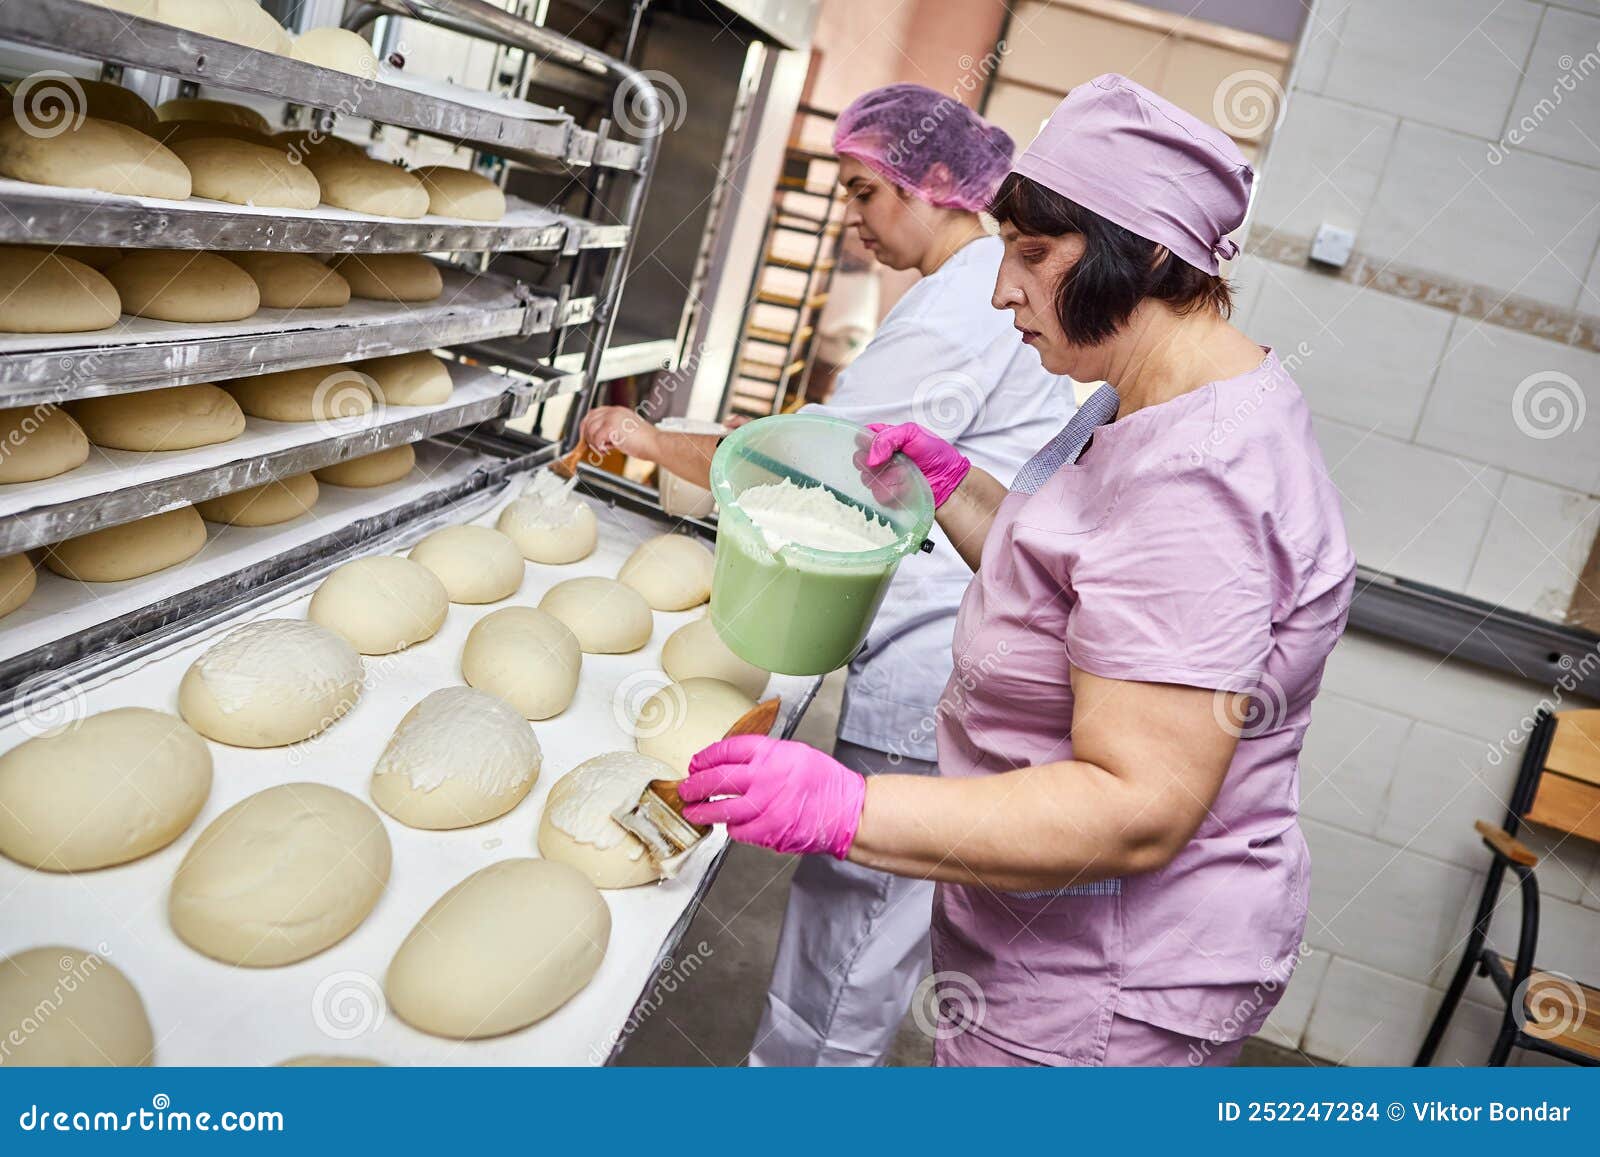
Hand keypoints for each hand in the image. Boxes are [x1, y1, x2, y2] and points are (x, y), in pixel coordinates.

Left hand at [580, 406, 659, 459]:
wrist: (656, 444)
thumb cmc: (646, 441)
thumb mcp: (627, 431)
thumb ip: (614, 430)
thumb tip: (602, 438)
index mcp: (618, 411)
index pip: (594, 413)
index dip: (588, 425)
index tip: (586, 435)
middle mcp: (614, 412)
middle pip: (589, 419)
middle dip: (587, 434)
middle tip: (594, 445)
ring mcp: (612, 418)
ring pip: (590, 429)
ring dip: (593, 442)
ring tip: (603, 449)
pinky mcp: (611, 427)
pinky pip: (596, 438)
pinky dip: (599, 447)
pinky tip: (607, 450)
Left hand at [679, 735, 866, 859]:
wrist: (847, 811)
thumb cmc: (824, 782)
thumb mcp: (794, 753)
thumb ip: (763, 755)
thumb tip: (729, 761)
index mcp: (772, 753)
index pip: (726, 750)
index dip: (705, 757)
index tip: (696, 763)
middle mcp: (766, 777)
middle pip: (716, 779)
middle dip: (694, 785)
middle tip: (685, 789)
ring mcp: (766, 806)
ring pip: (721, 810)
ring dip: (701, 812)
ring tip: (692, 812)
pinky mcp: (769, 831)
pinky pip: (738, 831)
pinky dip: (731, 828)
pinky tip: (731, 824)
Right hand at [863, 422, 969, 507]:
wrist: (950, 482)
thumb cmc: (936, 455)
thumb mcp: (913, 433)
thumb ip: (888, 437)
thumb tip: (870, 457)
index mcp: (886, 439)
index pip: (863, 437)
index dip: (866, 441)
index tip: (876, 445)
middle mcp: (882, 458)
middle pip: (860, 459)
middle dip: (873, 461)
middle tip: (891, 461)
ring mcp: (883, 477)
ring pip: (867, 478)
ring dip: (885, 477)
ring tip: (904, 474)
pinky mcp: (887, 494)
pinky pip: (877, 495)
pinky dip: (890, 491)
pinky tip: (904, 487)